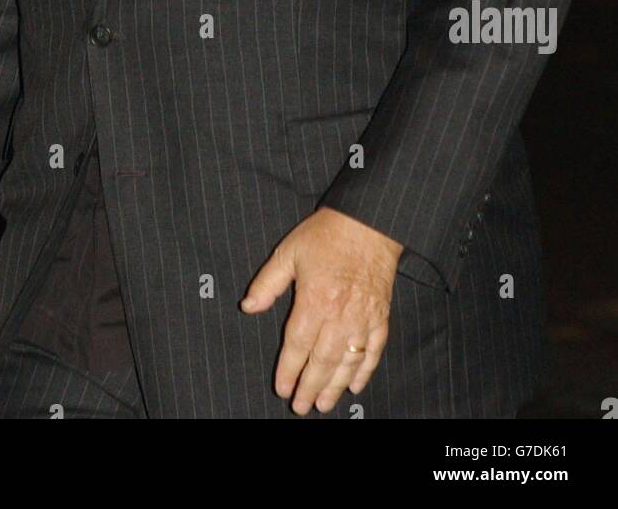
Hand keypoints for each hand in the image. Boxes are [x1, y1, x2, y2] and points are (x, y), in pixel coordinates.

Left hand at [240, 206, 402, 414]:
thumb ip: (267, 283)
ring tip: (323, 403)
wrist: (368, 222)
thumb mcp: (288, 251)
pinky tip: (355, 385)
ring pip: (348, 362)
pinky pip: (373, 350)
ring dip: (334, 386)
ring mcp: (363, 318)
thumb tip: (248, 306)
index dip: (288, 369)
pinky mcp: (381, 316)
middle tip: (300, 406)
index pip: (297, 345)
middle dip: (309, 386)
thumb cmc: (326, 235)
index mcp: (314, 300)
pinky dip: (365, 371)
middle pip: (322, 361)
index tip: (282, 388)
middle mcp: (339, 315)